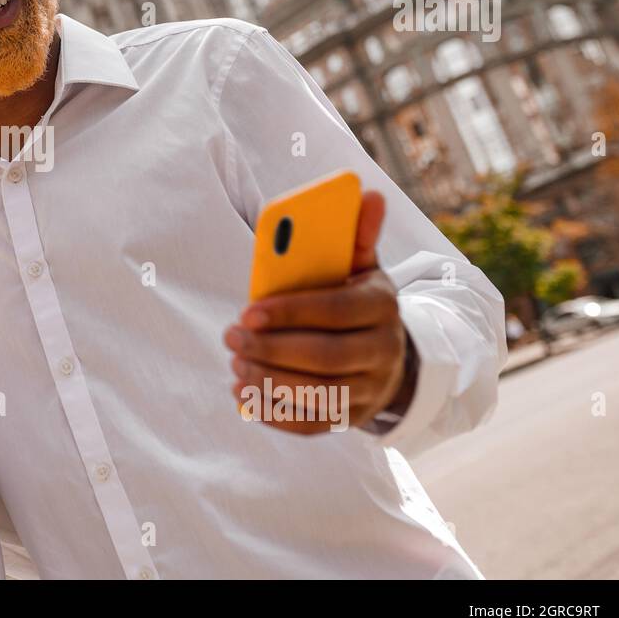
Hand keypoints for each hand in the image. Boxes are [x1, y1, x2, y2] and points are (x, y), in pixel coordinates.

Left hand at [224, 190, 408, 433]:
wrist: (388, 353)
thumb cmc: (356, 299)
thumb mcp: (360, 265)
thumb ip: (355, 234)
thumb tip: (367, 193)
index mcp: (382, 306)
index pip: (335, 310)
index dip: (290, 312)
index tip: (248, 311)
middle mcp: (383, 351)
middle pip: (325, 358)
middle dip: (272, 349)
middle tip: (230, 338)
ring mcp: (370, 390)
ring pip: (317, 395)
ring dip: (269, 381)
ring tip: (235, 363)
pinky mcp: (352, 418)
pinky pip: (311, 423)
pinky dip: (274, 412)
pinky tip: (243, 394)